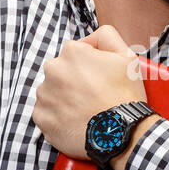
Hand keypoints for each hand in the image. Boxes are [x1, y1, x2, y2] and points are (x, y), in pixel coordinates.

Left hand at [33, 24, 146, 158]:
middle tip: (92, 97)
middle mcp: (52, 70)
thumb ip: (107, 36)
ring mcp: (45, 95)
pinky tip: (75, 122)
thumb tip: (89, 39)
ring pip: (52, 93)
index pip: (75, 54)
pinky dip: (58, 118)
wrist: (121, 133)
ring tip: (85, 111)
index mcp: (71, 52)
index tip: (99, 81)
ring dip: (64, 100)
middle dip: (73, 82)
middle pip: (60, 73)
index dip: (88, 67)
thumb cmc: (125, 96)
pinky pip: (46, 114)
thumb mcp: (127, 57)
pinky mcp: (41, 118)